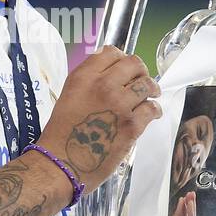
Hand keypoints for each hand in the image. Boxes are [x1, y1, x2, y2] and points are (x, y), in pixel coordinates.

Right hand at [37, 46, 161, 195]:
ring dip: (151, 90)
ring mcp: (119, 104)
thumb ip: (89, 81)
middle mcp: (103, 85)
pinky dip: (154, 110)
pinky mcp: (132, 125)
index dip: (121, 59)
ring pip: (147, 84)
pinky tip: (150, 114)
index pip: (111, 52)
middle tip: (141, 82)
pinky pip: (152, 108)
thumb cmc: (61, 134)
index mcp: (83, 77)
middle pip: (134, 63)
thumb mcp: (69, 96)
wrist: (61, 164)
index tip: (125, 69)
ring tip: (150, 96)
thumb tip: (112, 71)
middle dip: (140, 72)